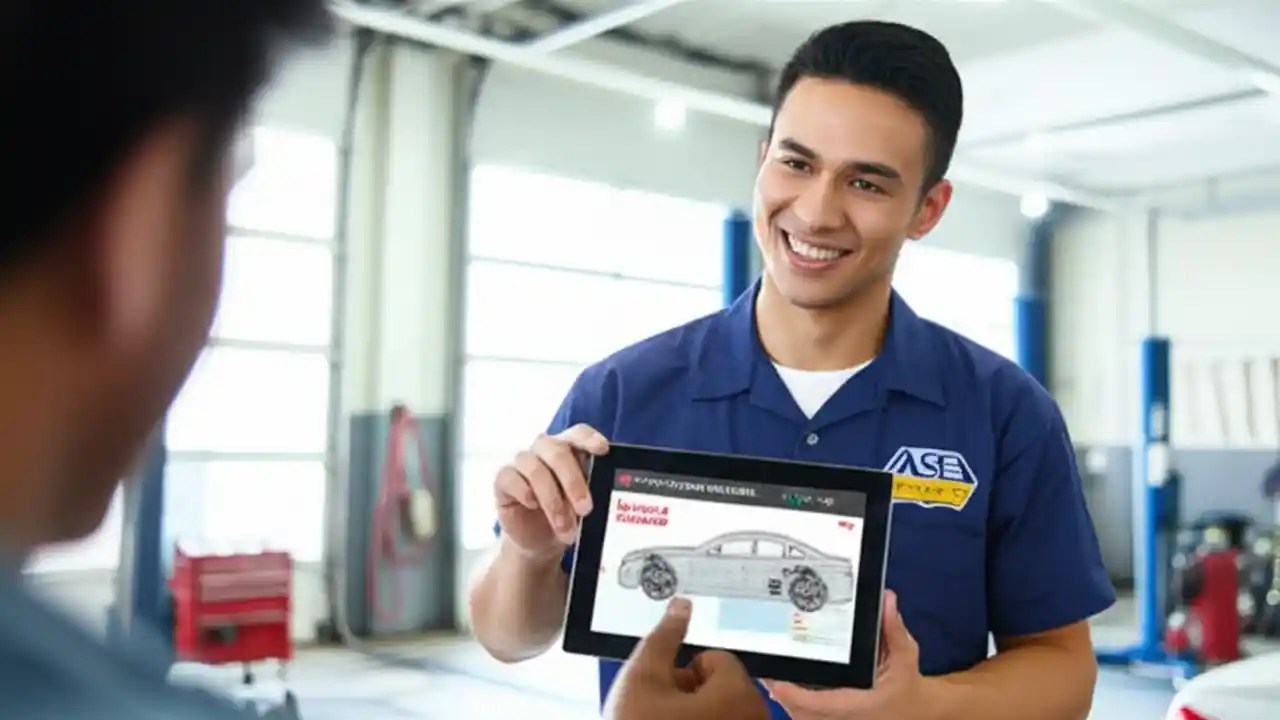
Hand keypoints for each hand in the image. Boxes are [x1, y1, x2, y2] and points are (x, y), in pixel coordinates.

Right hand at [494, 423, 608, 559]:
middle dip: (573, 482)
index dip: (589, 439)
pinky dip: (525, 493)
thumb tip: (606, 493)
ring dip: (552, 501)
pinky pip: (512, 478)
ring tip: (564, 527)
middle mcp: (545, 449)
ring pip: (536, 469)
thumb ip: (591, 492)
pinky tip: (533, 506)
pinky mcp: (504, 478)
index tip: (602, 449)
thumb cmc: (567, 515)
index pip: (578, 434)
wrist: (540, 540)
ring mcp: (523, 462)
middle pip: (558, 452)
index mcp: (570, 448)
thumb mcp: (583, 505)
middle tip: (585, 509)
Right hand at [607, 598, 768, 719]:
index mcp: (739, 696)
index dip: (682, 673)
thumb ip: (664, 636)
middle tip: (663, 716)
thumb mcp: (643, 677)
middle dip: (693, 697)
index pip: (716, 661)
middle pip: (725, 689)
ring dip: (699, 717)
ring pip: (724, 714)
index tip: (664, 696)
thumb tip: (682, 604)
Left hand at [766, 591, 932, 719]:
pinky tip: (786, 688)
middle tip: (767, 670)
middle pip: (800, 713)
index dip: (789, 691)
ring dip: (786, 699)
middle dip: (781, 692)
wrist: (916, 710)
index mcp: (856, 705)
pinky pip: (808, 718)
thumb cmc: (906, 683)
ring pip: (801, 718)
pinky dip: (795, 705)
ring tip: (772, 676)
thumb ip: (893, 629)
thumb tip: (886, 600)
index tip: (774, 676)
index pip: (814, 703)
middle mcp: (844, 718)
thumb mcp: (905, 654)